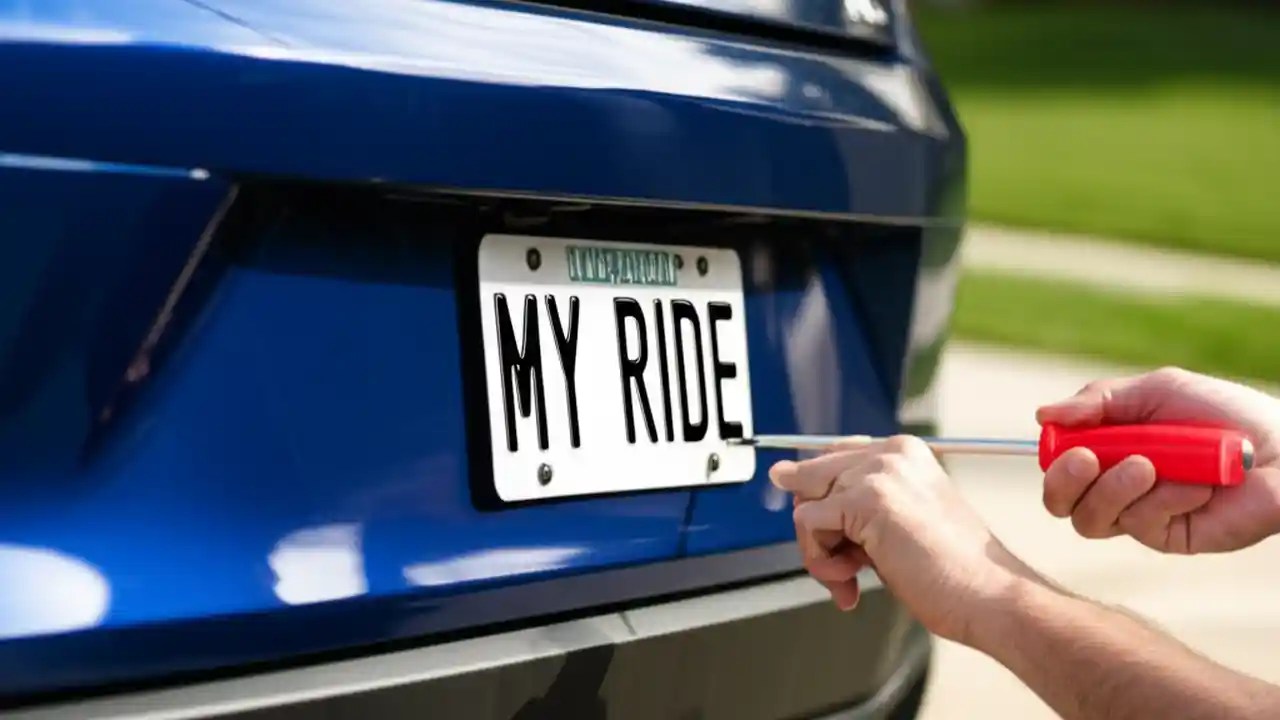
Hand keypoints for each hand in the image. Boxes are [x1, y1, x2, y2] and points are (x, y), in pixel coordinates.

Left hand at [770, 436, 1030, 642]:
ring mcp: (878, 471)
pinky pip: (807, 521)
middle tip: (844, 569)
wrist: (988, 594)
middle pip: (810, 478)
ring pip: (804, 502)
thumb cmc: (949, 571)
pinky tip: (850, 579)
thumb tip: (789, 488)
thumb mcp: (896, 522)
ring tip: (849, 578)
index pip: (832, 459)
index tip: (840, 542)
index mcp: (903, 452)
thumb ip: (856, 505)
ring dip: (818, 550)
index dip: (823, 502)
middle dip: (816, 529)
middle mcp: (890, 452)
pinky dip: (819, 558)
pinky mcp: (866, 498)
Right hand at [1038, 367, 1279, 552]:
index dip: (1053, 459)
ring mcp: (1141, 514)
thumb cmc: (1226, 414)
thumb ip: (1100, 400)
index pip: (1059, 464)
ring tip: (1152, 465)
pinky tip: (1198, 486)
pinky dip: (1165, 498)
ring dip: (1115, 488)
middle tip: (1088, 460)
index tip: (1065, 443)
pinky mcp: (1167, 538)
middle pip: (1060, 501)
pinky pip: (1140, 524)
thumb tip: (1042, 415)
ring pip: (1090, 519)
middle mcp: (1118, 485)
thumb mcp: (1157, 392)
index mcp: (1111, 448)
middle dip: (1064, 481)